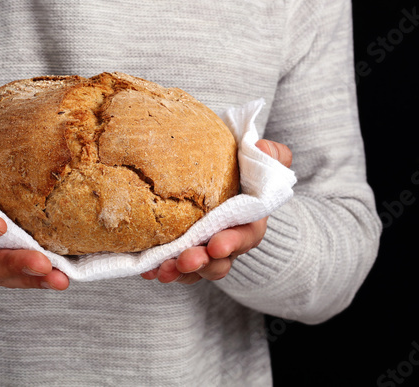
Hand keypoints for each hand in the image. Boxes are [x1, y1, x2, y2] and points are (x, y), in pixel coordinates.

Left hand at [140, 139, 292, 284]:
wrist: (221, 174)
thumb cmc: (243, 167)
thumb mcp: (260, 157)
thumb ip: (270, 154)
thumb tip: (263, 147)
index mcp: (250, 221)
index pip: (245, 237)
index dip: (232, 244)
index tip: (216, 246)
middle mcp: (229, 241)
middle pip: (219, 260)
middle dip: (203, 263)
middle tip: (186, 260)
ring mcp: (206, 249)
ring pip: (196, 269)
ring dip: (180, 272)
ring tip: (163, 270)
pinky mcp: (184, 251)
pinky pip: (175, 267)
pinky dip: (161, 270)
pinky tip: (148, 270)